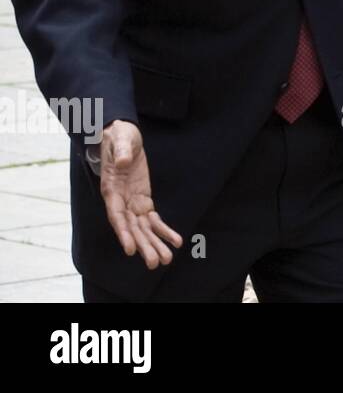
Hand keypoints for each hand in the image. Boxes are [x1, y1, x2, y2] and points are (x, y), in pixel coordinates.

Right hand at [99, 119, 182, 268]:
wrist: (123, 136)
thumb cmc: (119, 138)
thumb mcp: (120, 140)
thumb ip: (121, 151)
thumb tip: (123, 162)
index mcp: (111, 189)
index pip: (117, 215)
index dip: (123, 232)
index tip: (130, 249)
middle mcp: (120, 201)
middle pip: (131, 228)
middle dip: (143, 245)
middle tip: (154, 263)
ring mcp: (131, 202)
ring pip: (142, 228)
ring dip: (154, 244)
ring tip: (166, 260)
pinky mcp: (142, 200)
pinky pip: (152, 219)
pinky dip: (163, 230)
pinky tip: (175, 241)